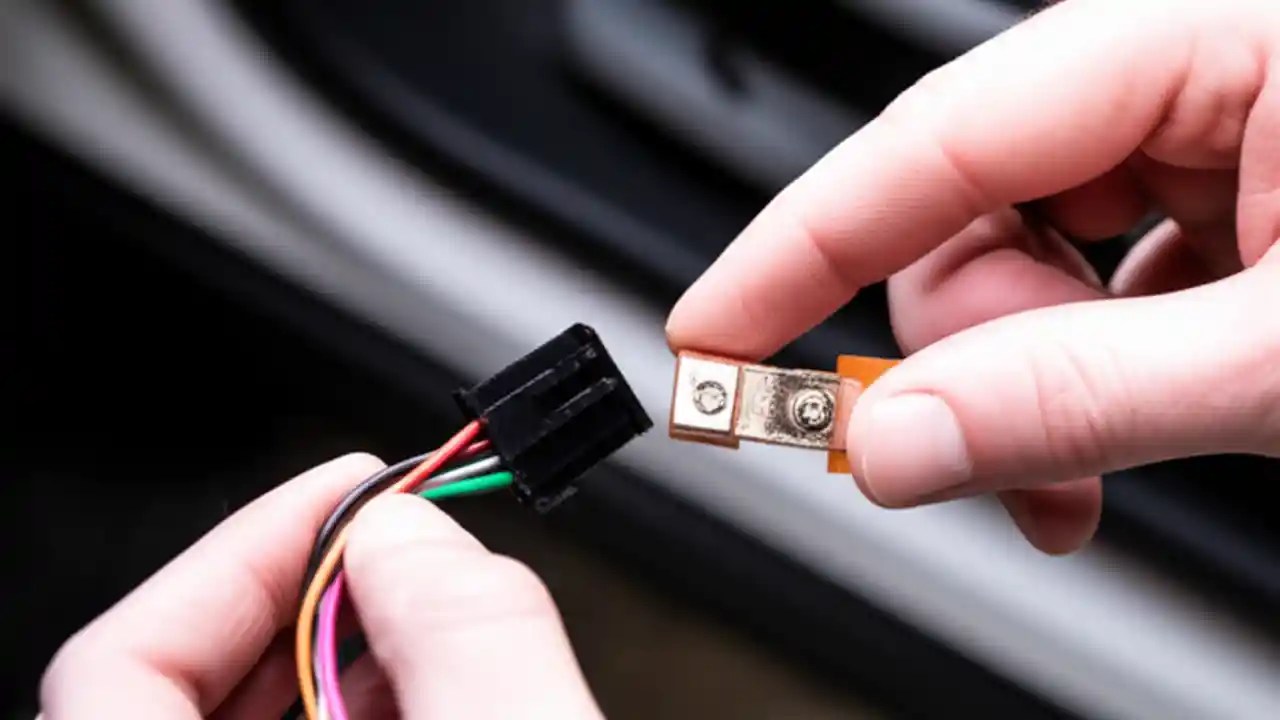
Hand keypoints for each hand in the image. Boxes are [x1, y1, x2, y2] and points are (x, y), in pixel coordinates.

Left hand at [39, 454, 600, 718]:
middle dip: (311, 590)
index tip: (348, 493)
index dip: (238, 551)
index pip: (120, 664)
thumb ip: (472, 635)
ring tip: (436, 615)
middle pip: (186, 682)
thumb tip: (413, 534)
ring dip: (349, 653)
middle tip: (404, 542)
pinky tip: (437, 689)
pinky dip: (371, 709)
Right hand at [667, 0, 1279, 554]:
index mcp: (1207, 29)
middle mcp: (1189, 64)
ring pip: (1017, 259)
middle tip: (988, 467)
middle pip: (965, 213)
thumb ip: (1079, 394)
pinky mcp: (1225, 194)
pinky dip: (1077, 372)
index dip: (799, 249)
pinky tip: (1113, 429)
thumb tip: (899, 440)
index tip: (707, 341)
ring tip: (1077, 476)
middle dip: (963, 359)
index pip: (936, 135)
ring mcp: (1210, 130)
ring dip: (1023, 381)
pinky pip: (1088, 281)